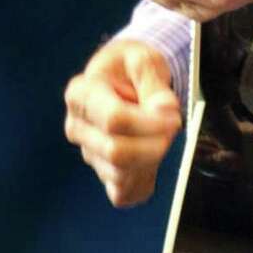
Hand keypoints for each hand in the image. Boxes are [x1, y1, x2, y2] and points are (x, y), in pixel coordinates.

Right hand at [63, 38, 181, 207]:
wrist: (126, 78)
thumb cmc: (132, 67)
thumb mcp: (143, 59)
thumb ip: (154, 83)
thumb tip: (164, 111)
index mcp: (80, 94)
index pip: (113, 119)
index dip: (149, 122)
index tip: (173, 117)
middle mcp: (78, 127)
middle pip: (117, 152)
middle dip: (154, 144)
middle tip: (174, 127)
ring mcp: (88, 153)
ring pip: (122, 174)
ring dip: (152, 159)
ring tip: (162, 135)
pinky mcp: (103, 173)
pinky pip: (123, 194)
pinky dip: (143, 181)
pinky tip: (153, 159)